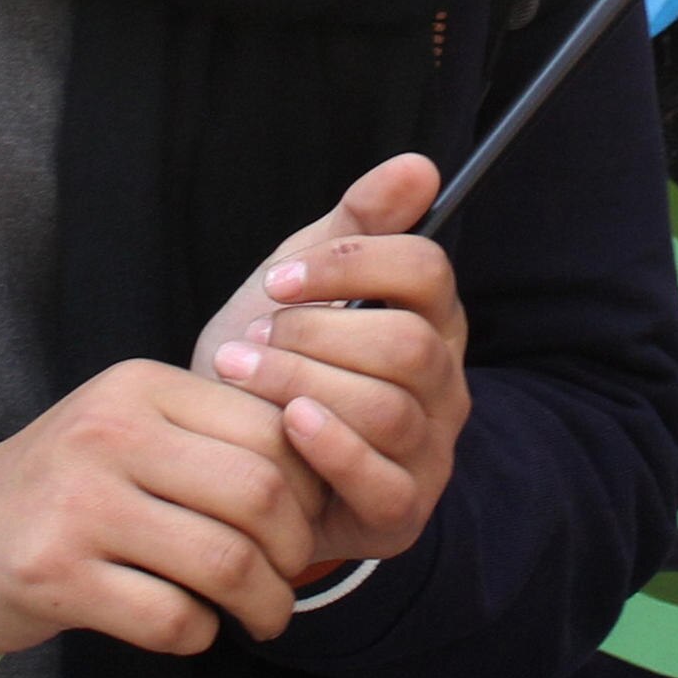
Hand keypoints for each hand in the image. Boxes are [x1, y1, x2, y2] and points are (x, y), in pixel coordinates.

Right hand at [0, 362, 331, 668]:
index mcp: (138, 385)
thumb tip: (323, 471)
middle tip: (289, 582)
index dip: (310, 486)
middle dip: (296, 552)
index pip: (270, 427)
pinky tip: (190, 630)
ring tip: (259, 617)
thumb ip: (209, 436)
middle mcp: (109, 431)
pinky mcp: (55, 576)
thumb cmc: (61, 492)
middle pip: (261, 494)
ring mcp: (78, 504)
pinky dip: (199, 635)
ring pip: (225, 561)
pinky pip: (171, 618)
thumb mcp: (127, 430)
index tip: (305, 523)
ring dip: (262, 605)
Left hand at [190, 152, 474, 572]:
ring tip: (240, 373)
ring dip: (302, 383)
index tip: (278, 280)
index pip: (427, 271)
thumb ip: (356, 226)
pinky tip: (283, 424)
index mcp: (432, 321)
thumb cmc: (278, 361)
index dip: (351, 266)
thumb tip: (420, 166)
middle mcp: (446, 387)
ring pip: (389, 409)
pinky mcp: (401, 511)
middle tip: (252, 336)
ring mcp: (430, 454)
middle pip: (408, 345)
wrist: (231, 456)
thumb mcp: (304, 286)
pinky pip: (382, 480)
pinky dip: (329, 446)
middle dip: (318, 334)